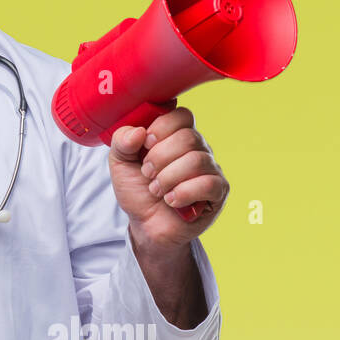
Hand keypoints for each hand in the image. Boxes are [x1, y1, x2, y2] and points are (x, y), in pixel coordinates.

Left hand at [107, 107, 228, 252]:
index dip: (162, 127)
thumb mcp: (120, 162)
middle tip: (147, 173)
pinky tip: (171, 201)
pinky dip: (183, 193)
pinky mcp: (219, 191)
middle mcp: (198, 148)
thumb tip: (138, 132)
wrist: (146, 224)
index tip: (145, 144)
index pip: (182, 115)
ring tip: (156, 190)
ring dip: (168, 178)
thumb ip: (122, 141)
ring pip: (197, 161)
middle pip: (188, 137)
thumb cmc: (137, 190)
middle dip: (160, 158)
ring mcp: (211, 169)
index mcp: (177, 135)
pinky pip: (208, 184)